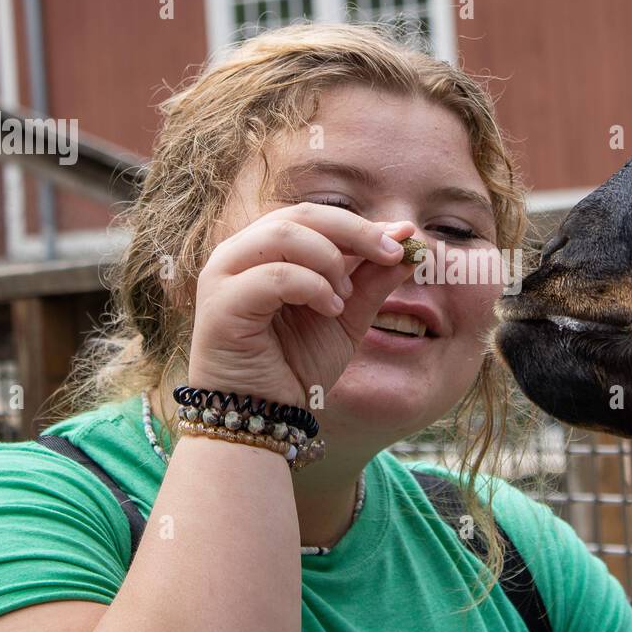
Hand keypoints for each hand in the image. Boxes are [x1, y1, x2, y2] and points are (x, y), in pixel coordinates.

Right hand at [186, 203, 417, 407]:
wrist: (263, 415)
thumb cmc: (295, 365)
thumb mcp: (347, 317)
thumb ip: (373, 279)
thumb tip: (410, 242)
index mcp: (265, 250)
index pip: (315, 217)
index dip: (361, 224)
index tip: (405, 239)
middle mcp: (239, 254)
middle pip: (301, 215)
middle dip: (355, 231)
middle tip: (391, 254)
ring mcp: (224, 275)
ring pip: (283, 235)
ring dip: (329, 260)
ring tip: (345, 296)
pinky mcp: (221, 304)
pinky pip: (273, 276)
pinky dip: (311, 287)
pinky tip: (330, 310)